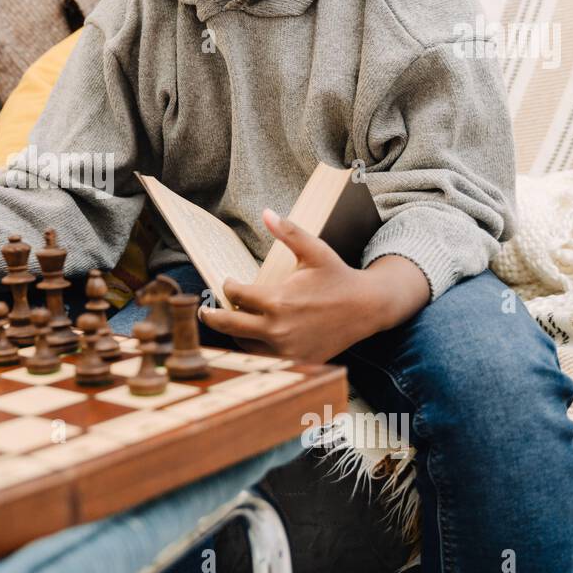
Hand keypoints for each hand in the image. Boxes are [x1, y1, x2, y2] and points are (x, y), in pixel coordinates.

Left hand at [200, 208, 385, 363]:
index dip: (228, 287)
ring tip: (229, 321)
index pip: (236, 295)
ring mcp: (285, 348)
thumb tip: (266, 212)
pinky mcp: (295, 360)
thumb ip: (288, 232)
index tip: (229, 282)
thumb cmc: (338, 277)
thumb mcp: (315, 251)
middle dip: (211, 317)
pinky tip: (250, 336)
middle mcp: (277, 328)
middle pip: (228, 325)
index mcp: (278, 301)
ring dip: (233, 332)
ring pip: (243, 344)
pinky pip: (262, 357)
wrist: (368, 308)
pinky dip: (252, 347)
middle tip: (204, 312)